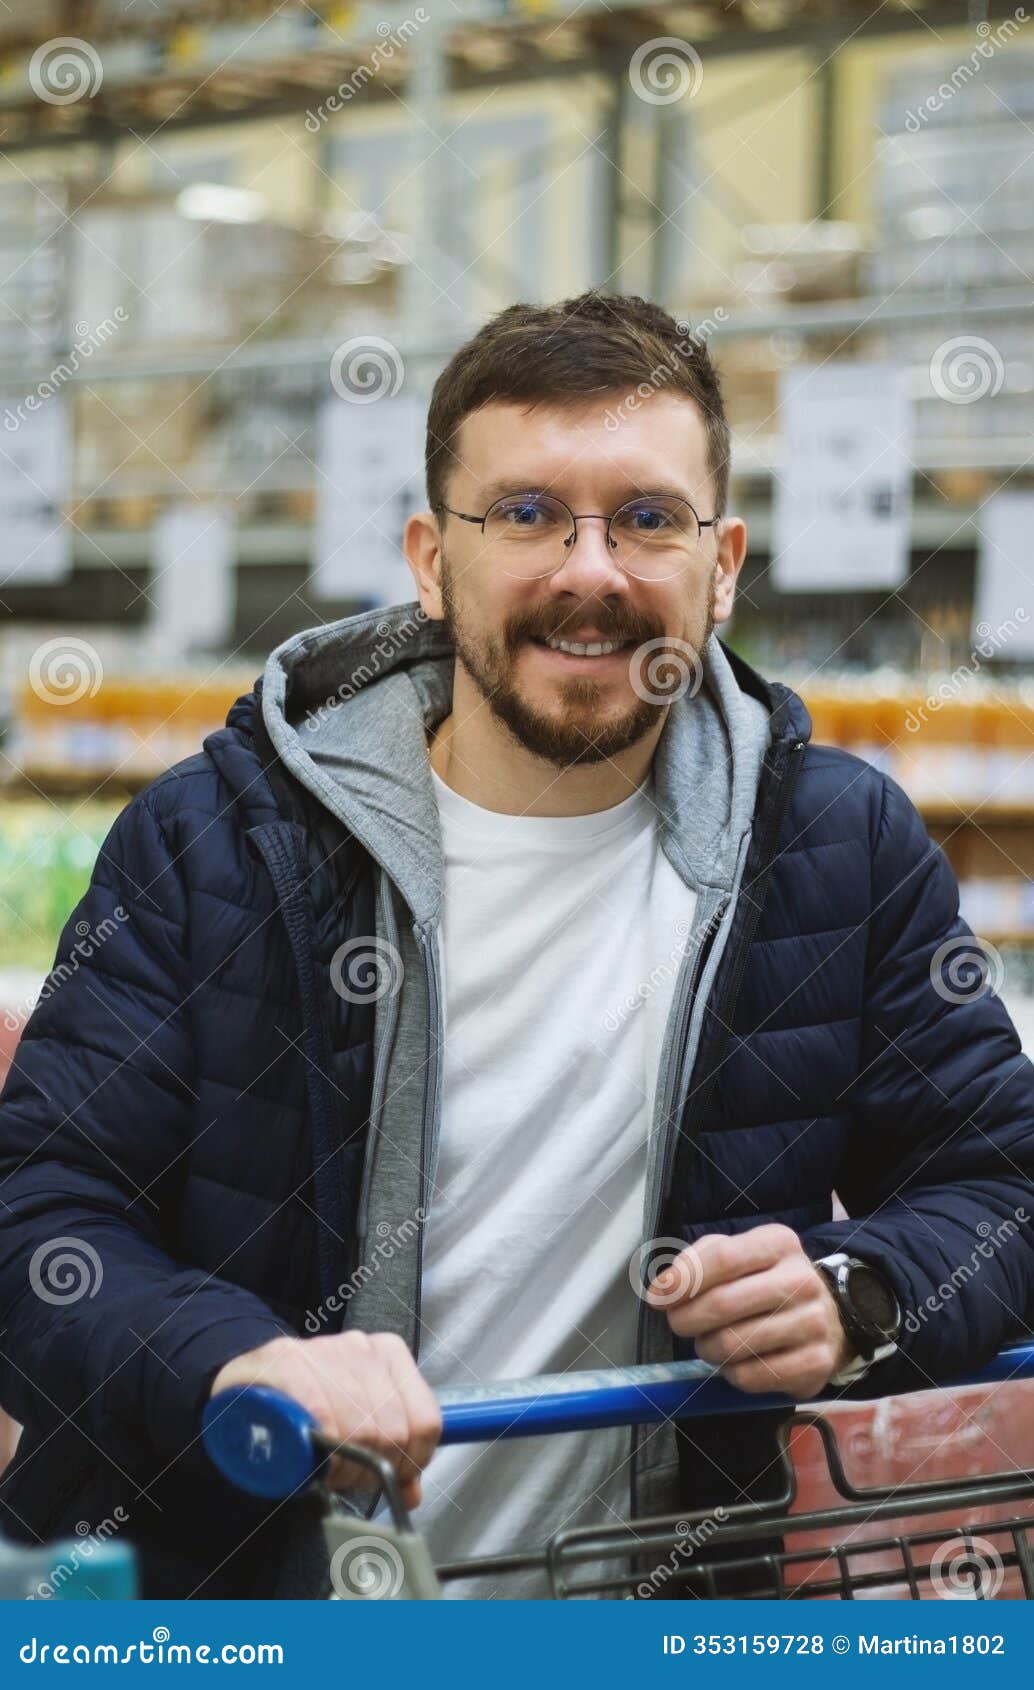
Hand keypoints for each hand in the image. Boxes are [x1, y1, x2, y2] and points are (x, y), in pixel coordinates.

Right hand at [209, 1331, 442, 1508]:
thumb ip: (390, 1452)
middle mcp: (362, 1347)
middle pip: (392, 1429)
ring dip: (343, 1465)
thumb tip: (412, 1492)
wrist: (246, 1382)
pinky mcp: (287, 1360)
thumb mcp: (356, 1422)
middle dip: (371, 1467)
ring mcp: (325, 1349)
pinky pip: (320, 1412)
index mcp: (389, 1356)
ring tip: (327, 1470)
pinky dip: (320, 1444)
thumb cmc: (306, 1404)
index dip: (410, 1461)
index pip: (425, 1420)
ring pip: (359, 1427)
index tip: (389, 1476)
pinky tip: (311, 1454)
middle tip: (347, 1478)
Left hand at [645, 1223, 854, 1399]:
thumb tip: (661, 1291)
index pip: (723, 1257)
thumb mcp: (736, 1255)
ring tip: (709, 1342)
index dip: (683, 1280)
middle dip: (686, 1318)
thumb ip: (697, 1262)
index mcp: (780, 1243)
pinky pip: (750, 1376)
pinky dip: (729, 1373)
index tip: (658, 1297)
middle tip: (679, 1323)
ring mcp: (813, 1323)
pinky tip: (735, 1361)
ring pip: (733, 1344)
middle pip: (723, 1303)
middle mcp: (802, 1280)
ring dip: (706, 1348)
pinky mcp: (816, 1364)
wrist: (826, 1319)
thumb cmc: (765, 1283)